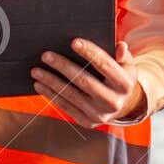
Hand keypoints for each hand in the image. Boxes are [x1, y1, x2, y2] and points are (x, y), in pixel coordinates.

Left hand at [30, 38, 145, 126]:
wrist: (122, 106)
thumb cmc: (120, 77)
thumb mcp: (127, 65)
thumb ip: (123, 55)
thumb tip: (121, 46)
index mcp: (125, 84)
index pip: (105, 65)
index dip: (89, 52)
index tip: (73, 41)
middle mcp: (113, 102)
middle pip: (84, 81)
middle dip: (63, 66)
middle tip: (45, 55)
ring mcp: (99, 115)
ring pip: (71, 95)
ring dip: (51, 81)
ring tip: (36, 70)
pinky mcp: (87, 122)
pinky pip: (66, 106)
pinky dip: (51, 94)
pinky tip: (40, 84)